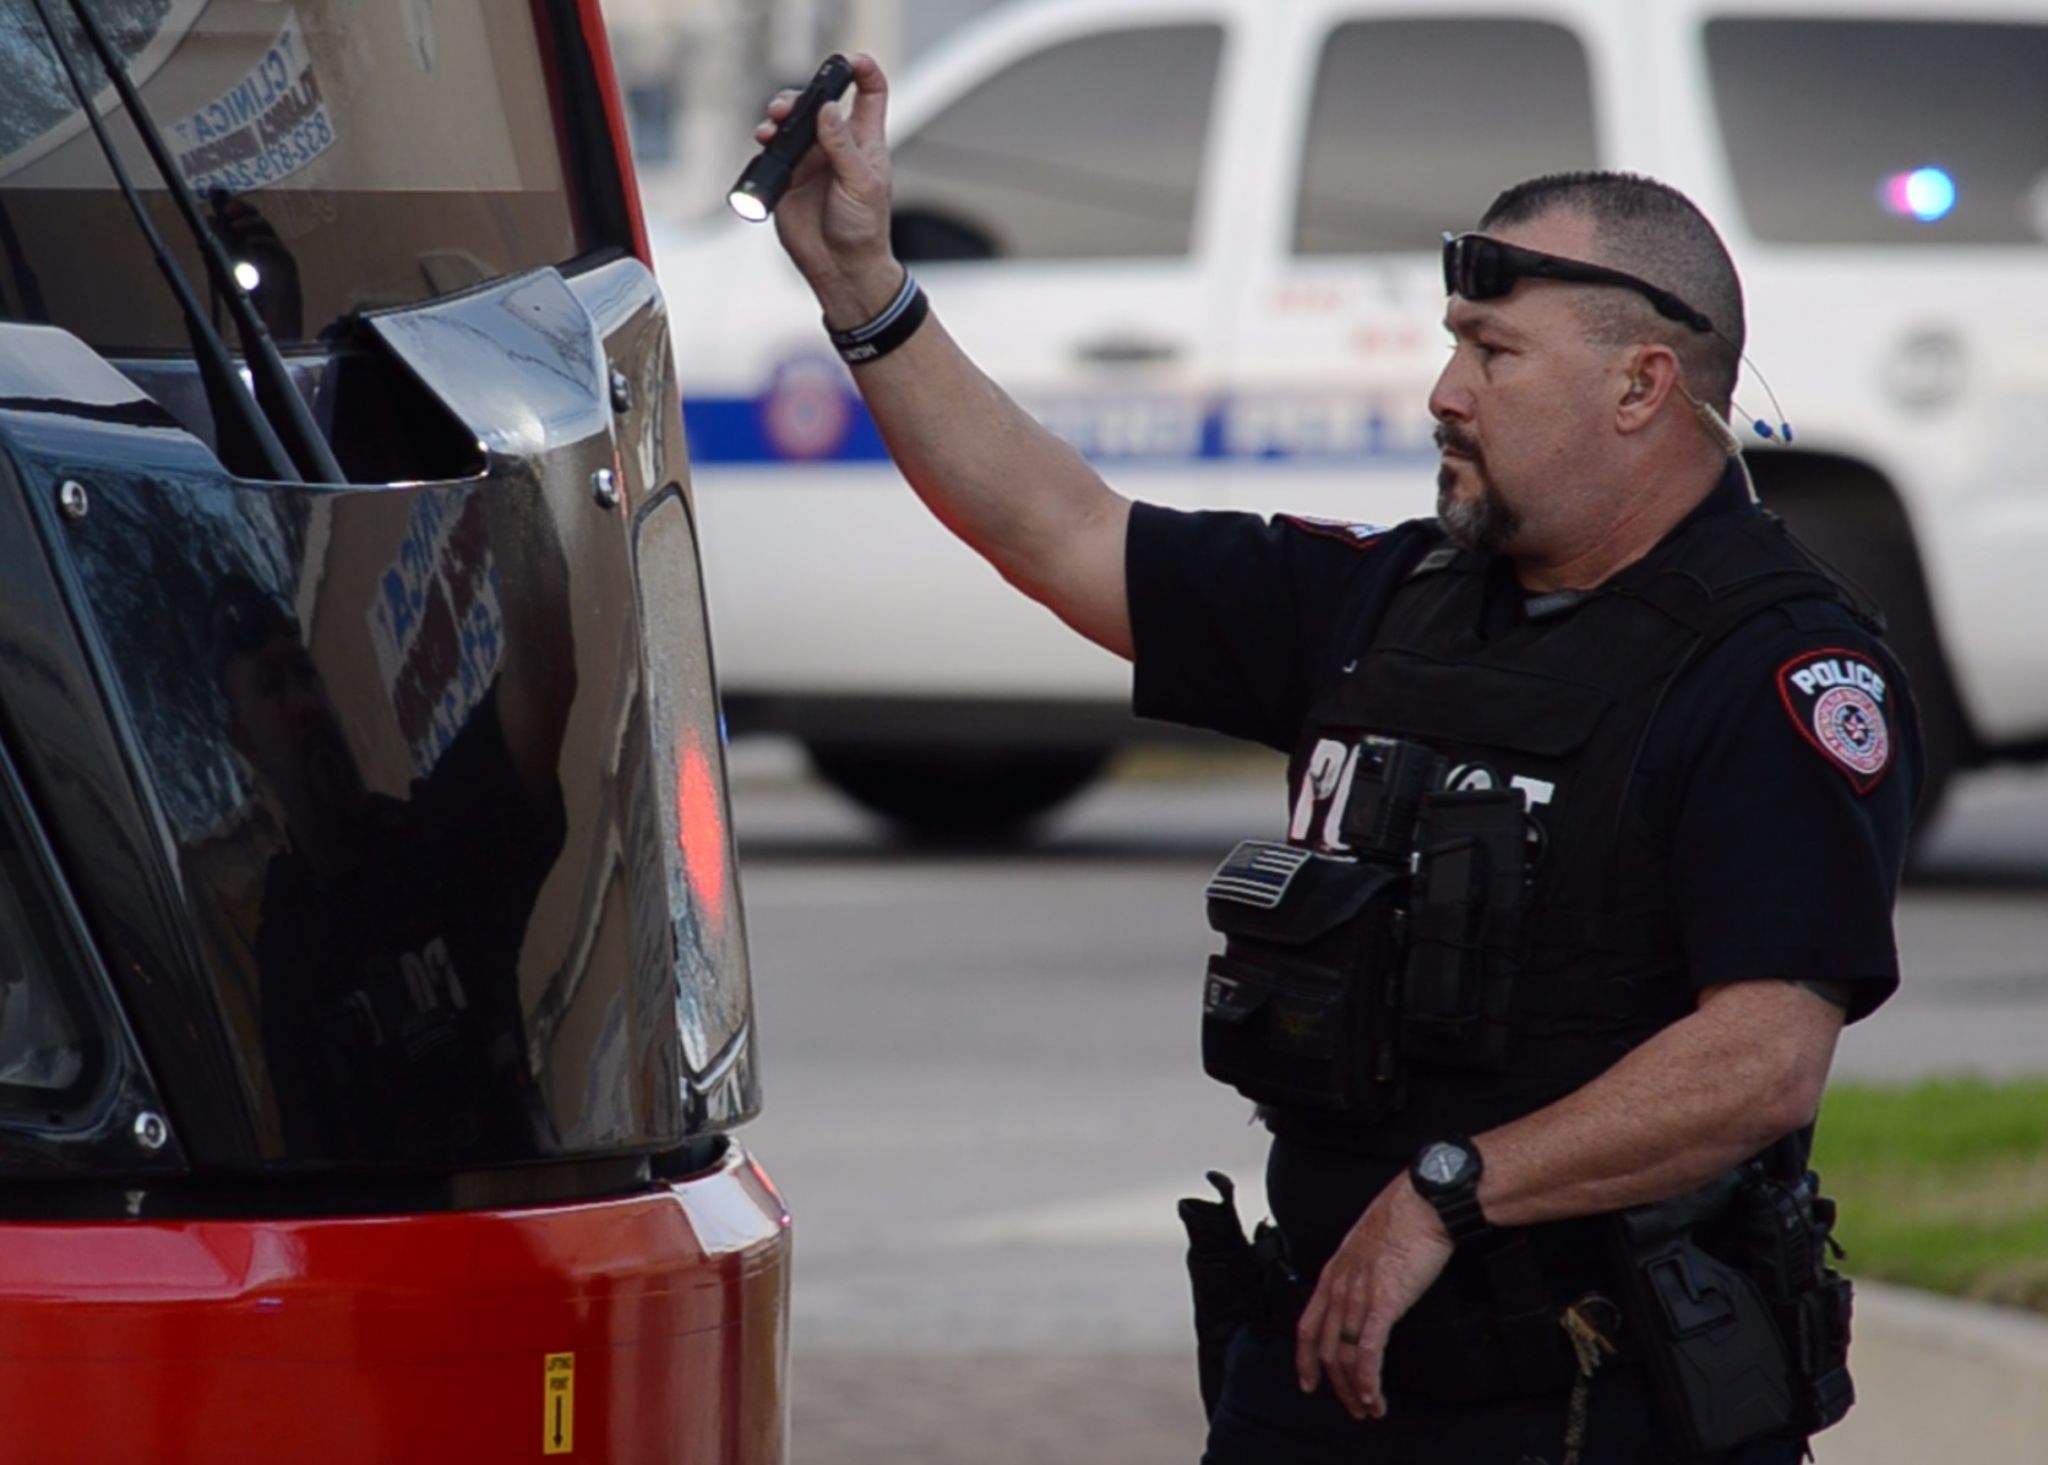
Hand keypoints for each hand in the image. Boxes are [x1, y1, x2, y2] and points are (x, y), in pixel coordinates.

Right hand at [754, 53, 901, 327]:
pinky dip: (765, 144)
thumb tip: (827, 110)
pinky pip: (773, 152)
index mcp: (864, 142)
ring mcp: (811, 161)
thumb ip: (842, 146)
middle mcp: (836, 146)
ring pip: (792, 125)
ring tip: (771, 127)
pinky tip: (764, 144)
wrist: (841, 268)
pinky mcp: (788, 179)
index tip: (849, 60)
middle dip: (801, 98)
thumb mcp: (861, 184)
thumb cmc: (863, 230)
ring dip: (779, 118)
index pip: (870, 94)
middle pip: (819, 104)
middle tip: (787, 110)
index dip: (863, 72)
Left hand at [1294, 1174, 1453, 1420]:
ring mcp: (1359, 1295)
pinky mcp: (1384, 1302)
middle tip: (1353, 1407)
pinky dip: (1370, 1379)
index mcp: (1334, 1272)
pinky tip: (1375, 1395)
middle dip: (1338, 1386)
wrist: (1424, 1202)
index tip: (1308, 1381)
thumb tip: (1370, 1291)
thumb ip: (1362, 1271)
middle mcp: (1340, 1286)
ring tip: (1370, 1408)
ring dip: (1357, 1390)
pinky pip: (1369, 1351)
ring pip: (1346, 1356)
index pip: (1308, 1325)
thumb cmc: (1404, 1217)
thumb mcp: (1369, 1245)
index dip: (1305, 1359)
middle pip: (1326, 1349)